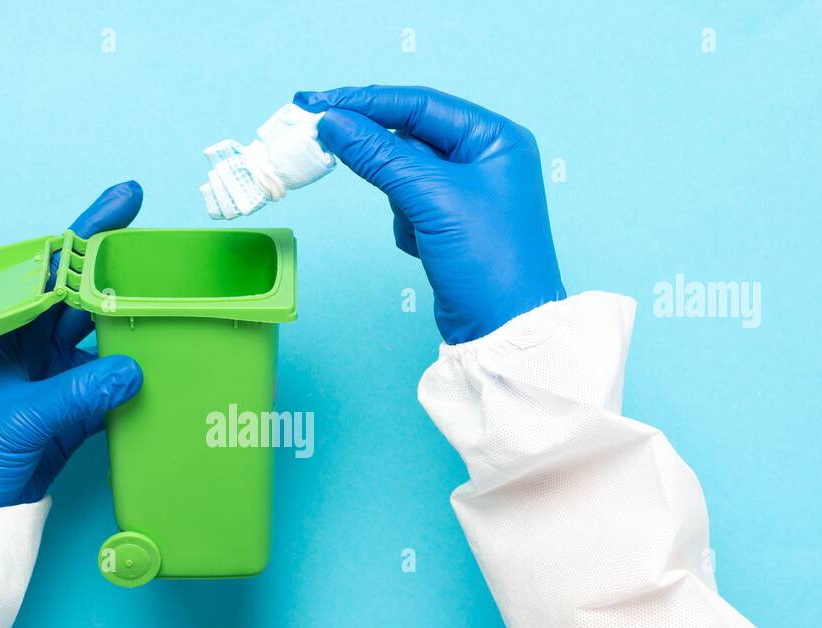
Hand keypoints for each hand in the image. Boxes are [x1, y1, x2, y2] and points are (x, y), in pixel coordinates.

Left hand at [0, 182, 144, 510]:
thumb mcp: (21, 418)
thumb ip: (76, 395)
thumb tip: (131, 371)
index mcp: (10, 330)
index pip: (54, 268)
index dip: (91, 230)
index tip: (127, 199)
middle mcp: (35, 346)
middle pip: (87, 295)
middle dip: (125, 271)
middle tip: (170, 255)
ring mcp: (58, 378)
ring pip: (107, 337)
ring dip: (138, 324)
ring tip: (177, 306)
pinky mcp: (76, 412)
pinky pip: (116, 383)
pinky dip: (141, 376)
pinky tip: (168, 364)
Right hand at [293, 86, 564, 343]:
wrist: (503, 331)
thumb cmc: (489, 263)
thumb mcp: (432, 199)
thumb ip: (381, 156)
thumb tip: (335, 124)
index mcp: (495, 138)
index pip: (419, 104)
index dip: (365, 102)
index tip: (318, 103)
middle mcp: (485, 158)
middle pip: (410, 135)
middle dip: (376, 151)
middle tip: (321, 137)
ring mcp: (468, 192)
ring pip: (404, 172)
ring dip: (398, 198)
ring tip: (418, 228)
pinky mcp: (450, 224)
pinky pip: (408, 205)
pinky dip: (405, 224)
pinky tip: (424, 247)